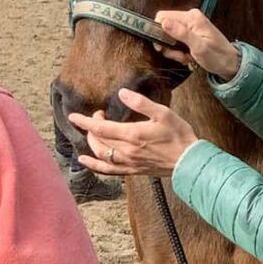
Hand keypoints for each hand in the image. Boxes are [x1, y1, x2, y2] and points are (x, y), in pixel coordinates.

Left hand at [69, 89, 197, 175]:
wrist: (188, 161)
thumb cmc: (179, 135)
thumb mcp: (163, 112)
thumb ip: (140, 103)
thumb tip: (122, 93)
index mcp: (132, 134)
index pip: (100, 127)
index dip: (85, 121)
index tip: (74, 116)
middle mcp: (126, 150)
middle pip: (98, 140)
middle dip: (92, 127)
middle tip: (99, 115)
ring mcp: (128, 162)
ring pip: (100, 153)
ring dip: (92, 142)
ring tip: (92, 133)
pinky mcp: (132, 170)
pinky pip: (107, 170)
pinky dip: (93, 165)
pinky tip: (85, 161)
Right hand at [153, 9, 239, 79]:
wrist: (230, 64)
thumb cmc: (218, 56)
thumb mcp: (199, 47)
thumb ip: (181, 34)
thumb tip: (164, 22)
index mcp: (192, 17)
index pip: (163, 17)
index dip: (158, 32)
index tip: (163, 47)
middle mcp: (190, 18)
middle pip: (164, 27)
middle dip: (168, 45)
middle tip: (180, 55)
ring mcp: (190, 25)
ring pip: (169, 36)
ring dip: (174, 50)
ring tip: (186, 57)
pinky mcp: (190, 33)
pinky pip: (176, 41)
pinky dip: (179, 51)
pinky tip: (188, 57)